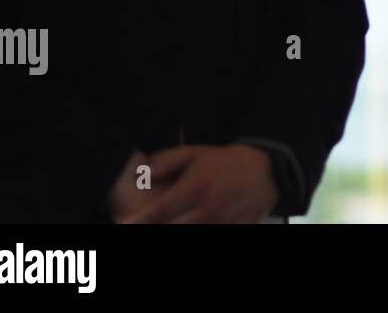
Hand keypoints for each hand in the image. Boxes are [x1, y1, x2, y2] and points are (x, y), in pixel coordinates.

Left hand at [117, 144, 278, 223]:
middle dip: (155, 226)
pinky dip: (200, 228)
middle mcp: (206, 210)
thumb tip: (142, 171)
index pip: (158, 211)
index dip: (138, 220)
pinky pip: (211, 233)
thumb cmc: (225, 162)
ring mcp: (220, 223)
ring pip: (191, 232)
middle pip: (171, 228)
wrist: (265, 171)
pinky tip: (192, 220)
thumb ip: (167, 161)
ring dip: (176, 226)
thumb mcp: (195, 153)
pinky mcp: (233, 229)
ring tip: (174, 218)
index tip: (122, 223)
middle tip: (143, 222)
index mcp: (194, 189)